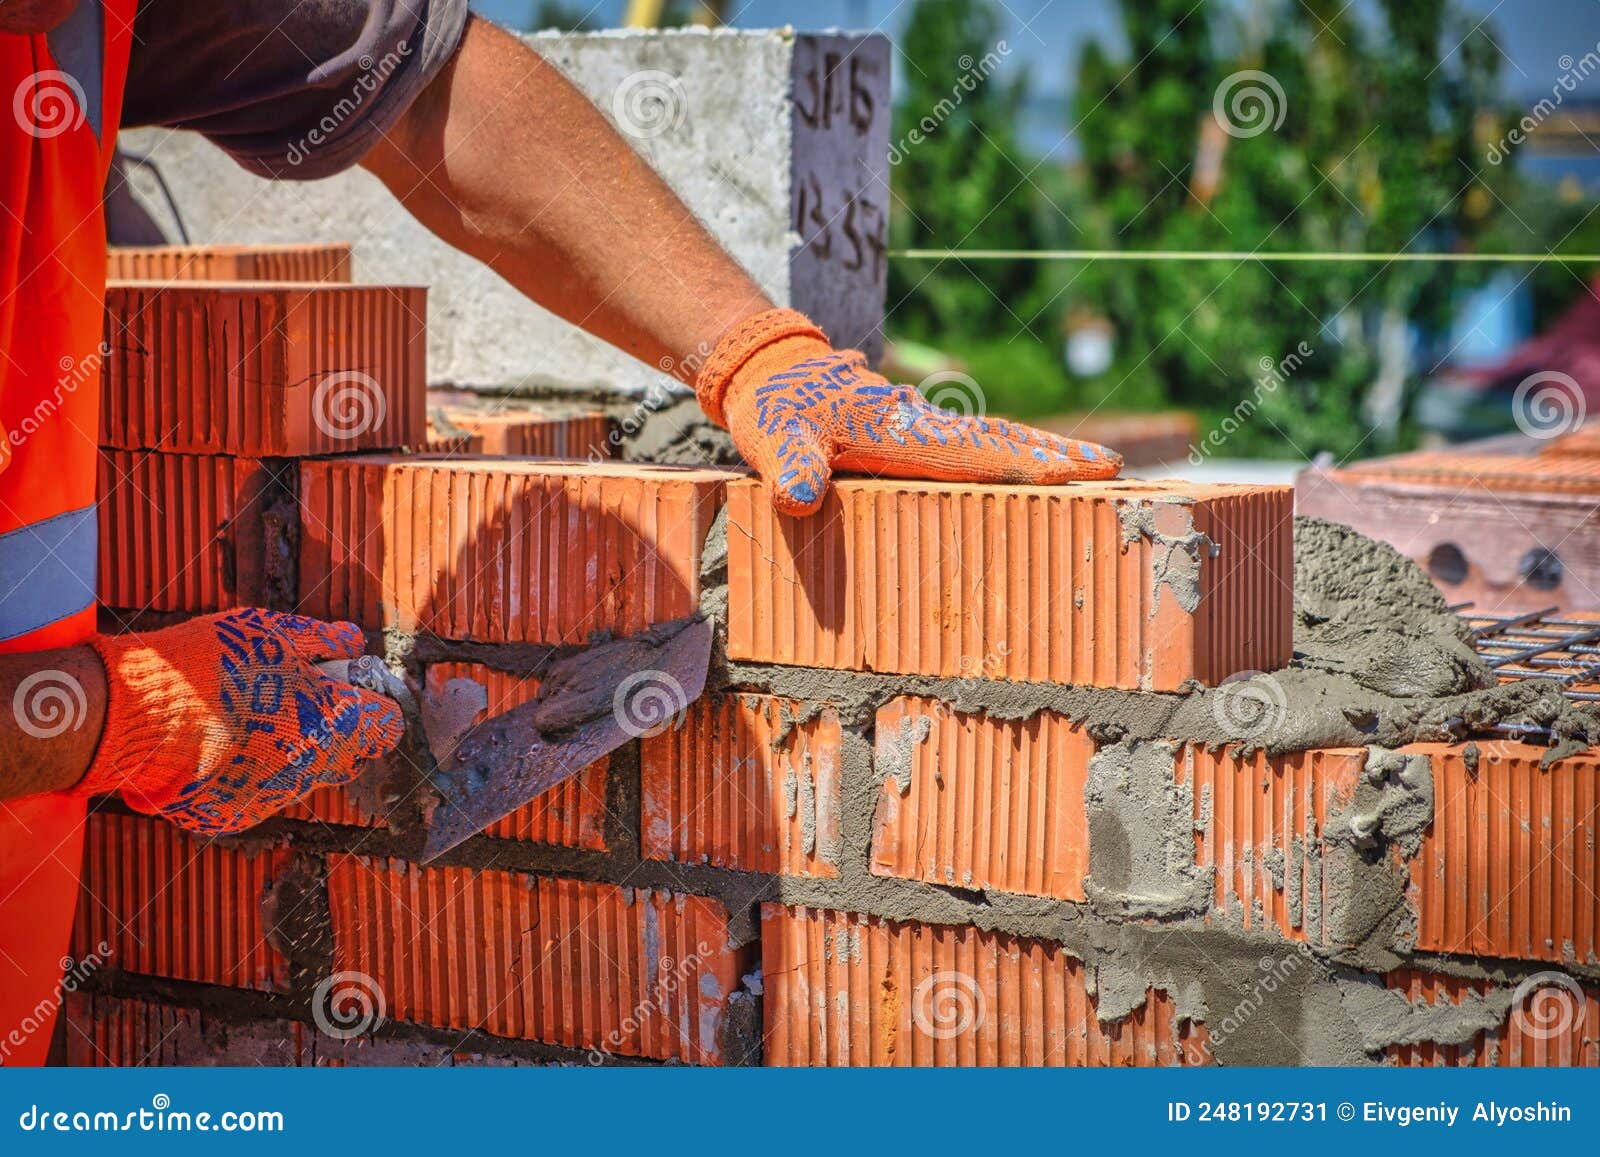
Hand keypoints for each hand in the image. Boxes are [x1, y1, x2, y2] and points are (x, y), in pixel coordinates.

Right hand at [81, 609, 403, 834]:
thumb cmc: (214, 664)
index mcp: (338, 723)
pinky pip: (257, 793)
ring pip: (302, 775)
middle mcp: (315, 769)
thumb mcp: (274, 632)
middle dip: (335, 730)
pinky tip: (218, 747)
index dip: (374, 704)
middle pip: (348, 755)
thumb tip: (352, 640)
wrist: (140, 715)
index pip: (387, 726)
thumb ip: (323, 639)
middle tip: (298, 699)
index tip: (352, 689)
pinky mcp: (236, 816)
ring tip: (248, 719)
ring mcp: (276, 797)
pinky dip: (247, 773)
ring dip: (290, 752)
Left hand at [695, 309, 1122, 515]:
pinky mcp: (912, 426)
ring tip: (1090, 465)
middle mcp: (922, 425)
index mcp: (902, 432)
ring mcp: (920, 423)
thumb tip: (797, 497)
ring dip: (1040, 451)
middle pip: (1002, 440)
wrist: (766, 366)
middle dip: (1057, 455)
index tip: (1085, 470)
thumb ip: (788, 470)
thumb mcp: (775, 441)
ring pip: (993, 436)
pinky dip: (1007, 449)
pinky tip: (1022, 462)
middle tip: (1114, 468)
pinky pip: (972, 440)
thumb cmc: (773, 409)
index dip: (1030, 466)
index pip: (979, 452)